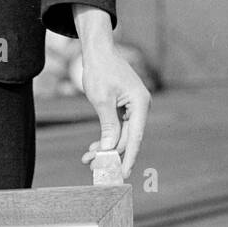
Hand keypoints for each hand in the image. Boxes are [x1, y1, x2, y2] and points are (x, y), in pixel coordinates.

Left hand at [77, 41, 149, 179]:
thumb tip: (110, 149)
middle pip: (127, 139)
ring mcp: (133, 108)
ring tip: (86, 157)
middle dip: (109, 153)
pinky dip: (105, 138)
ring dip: (104, 147)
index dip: (129, 157)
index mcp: (140, 104)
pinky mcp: (124, 108)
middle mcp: (140, 107)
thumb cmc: (100, 71)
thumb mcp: (102, 100)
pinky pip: (117, 128)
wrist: (98, 52)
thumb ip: (108, 126)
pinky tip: (93, 147)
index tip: (123, 174)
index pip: (135, 138)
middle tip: (90, 164)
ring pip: (120, 136)